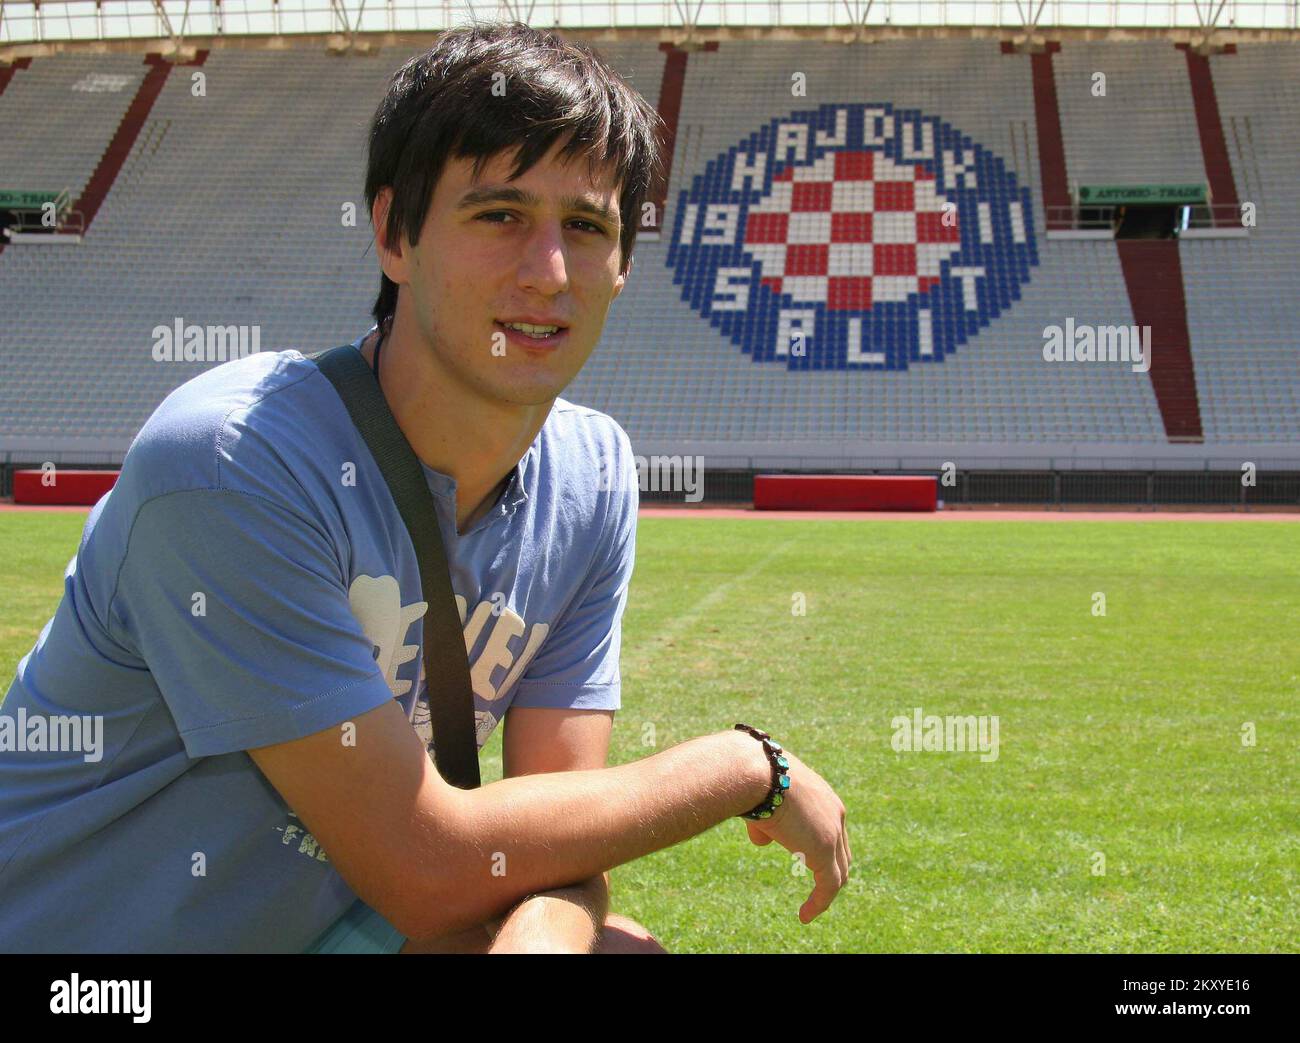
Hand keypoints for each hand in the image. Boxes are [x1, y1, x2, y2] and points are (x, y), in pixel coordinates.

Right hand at [744, 748, 850, 923]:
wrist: (760, 772)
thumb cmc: (755, 779)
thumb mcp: (761, 800)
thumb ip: (766, 823)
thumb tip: (762, 842)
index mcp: (823, 797)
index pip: (831, 830)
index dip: (820, 849)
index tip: (806, 862)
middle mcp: (835, 813)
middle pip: (840, 853)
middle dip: (827, 872)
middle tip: (816, 890)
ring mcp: (832, 833)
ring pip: (837, 872)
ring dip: (824, 892)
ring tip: (810, 908)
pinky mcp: (825, 851)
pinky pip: (828, 886)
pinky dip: (818, 903)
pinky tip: (805, 916)